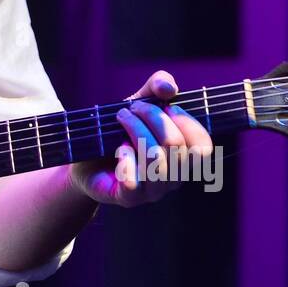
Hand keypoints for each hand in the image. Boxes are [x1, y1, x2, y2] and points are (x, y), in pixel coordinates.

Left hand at [69, 70, 212, 207]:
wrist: (85, 157)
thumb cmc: (119, 130)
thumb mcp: (138, 101)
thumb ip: (156, 87)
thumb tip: (168, 87)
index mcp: (184, 159)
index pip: (202, 147)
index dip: (186, 122)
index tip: (166, 105)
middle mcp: (173, 179)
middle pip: (175, 145)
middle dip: (151, 117)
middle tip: (131, 108)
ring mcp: (152, 192)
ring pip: (155, 159)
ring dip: (135, 130)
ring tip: (121, 119)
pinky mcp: (128, 199)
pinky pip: (133, 181)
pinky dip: (125, 158)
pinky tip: (118, 149)